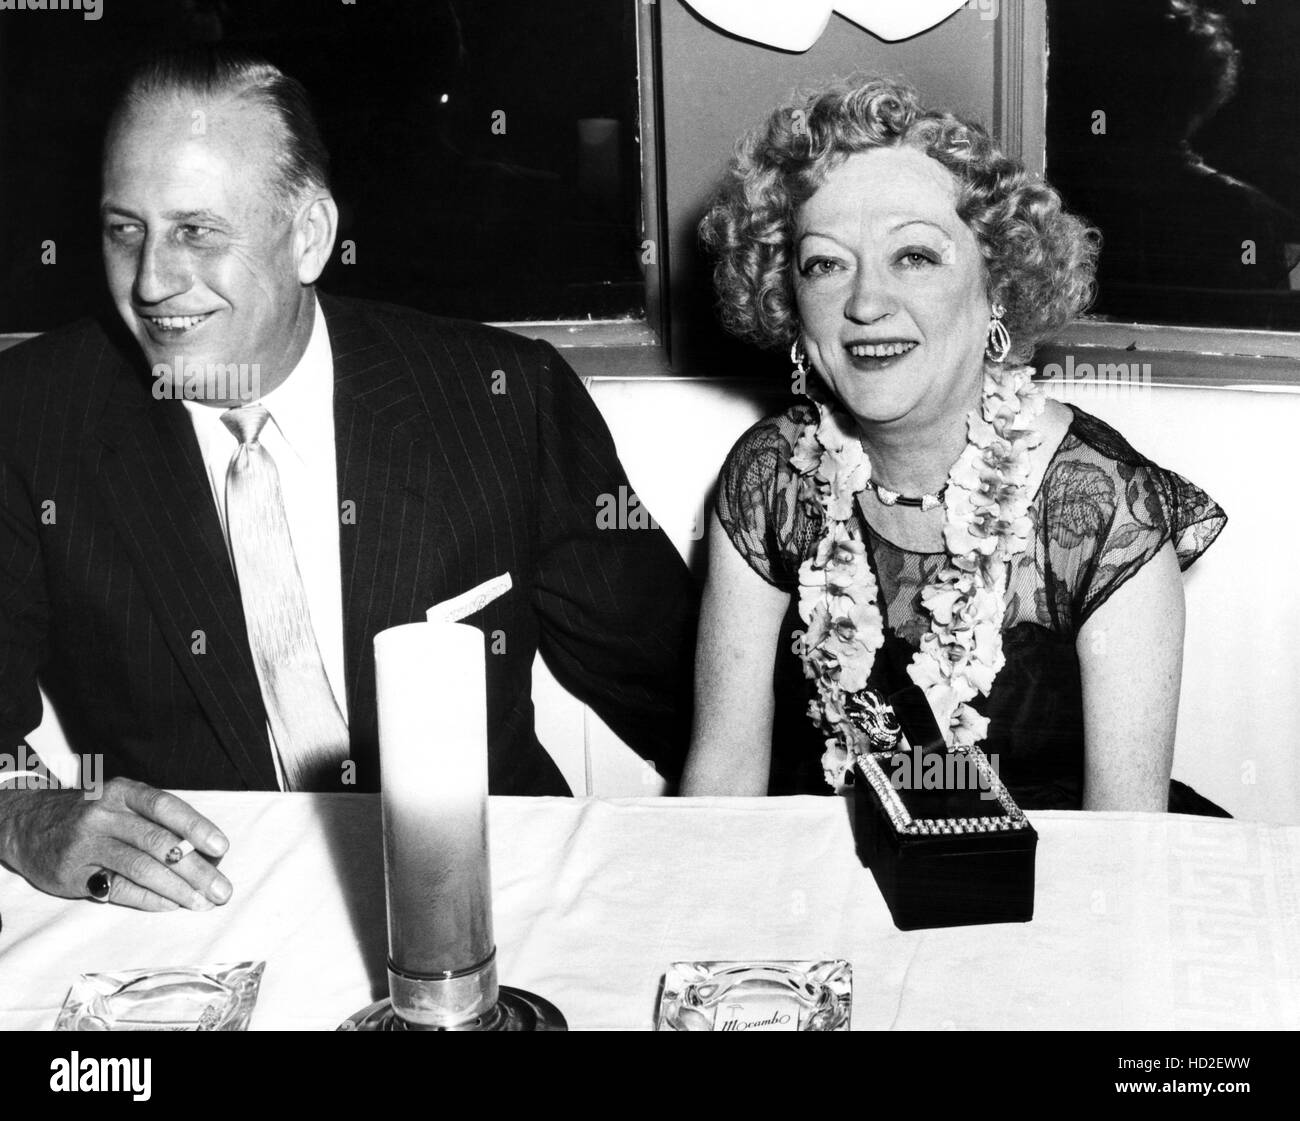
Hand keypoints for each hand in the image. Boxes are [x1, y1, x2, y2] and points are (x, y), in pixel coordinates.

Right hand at [0, 778, 231, 910]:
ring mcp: (87, 844)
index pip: (165, 807)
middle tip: (222, 889)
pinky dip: (149, 899)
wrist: (27, 823)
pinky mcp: (73, 874)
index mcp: (123, 792)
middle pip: (158, 843)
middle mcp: (104, 814)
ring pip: (141, 868)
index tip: (221, 848)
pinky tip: (170, 905)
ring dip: (178, 889)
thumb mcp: (120, 803)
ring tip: (202, 902)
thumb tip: (207, 852)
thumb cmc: (92, 814)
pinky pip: (119, 889)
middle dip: (196, 869)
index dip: (196, 827)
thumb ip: (157, 821)